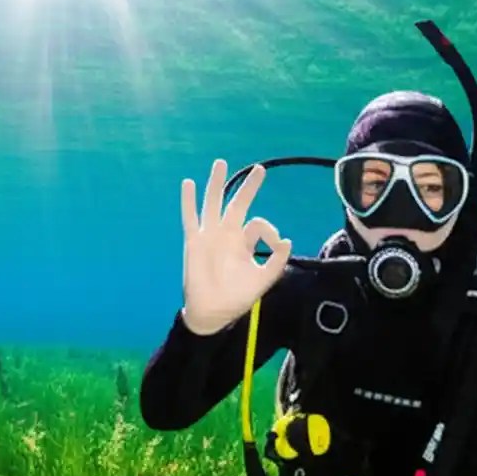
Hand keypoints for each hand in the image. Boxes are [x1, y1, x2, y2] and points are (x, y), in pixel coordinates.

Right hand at [180, 159, 292, 334]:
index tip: (277, 243)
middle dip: (248, 187)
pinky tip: (188, 183)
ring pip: (213, 203)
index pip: (259, 224)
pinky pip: (190, 218)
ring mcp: (210, 235)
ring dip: (216, 183)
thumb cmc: (237, 296)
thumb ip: (277, 261)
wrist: (213, 312)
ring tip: (220, 163)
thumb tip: (288, 240)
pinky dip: (188, 201)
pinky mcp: (195, 241)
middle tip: (259, 169)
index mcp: (244, 242)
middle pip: (238, 204)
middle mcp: (227, 234)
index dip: (271, 230)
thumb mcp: (264, 279)